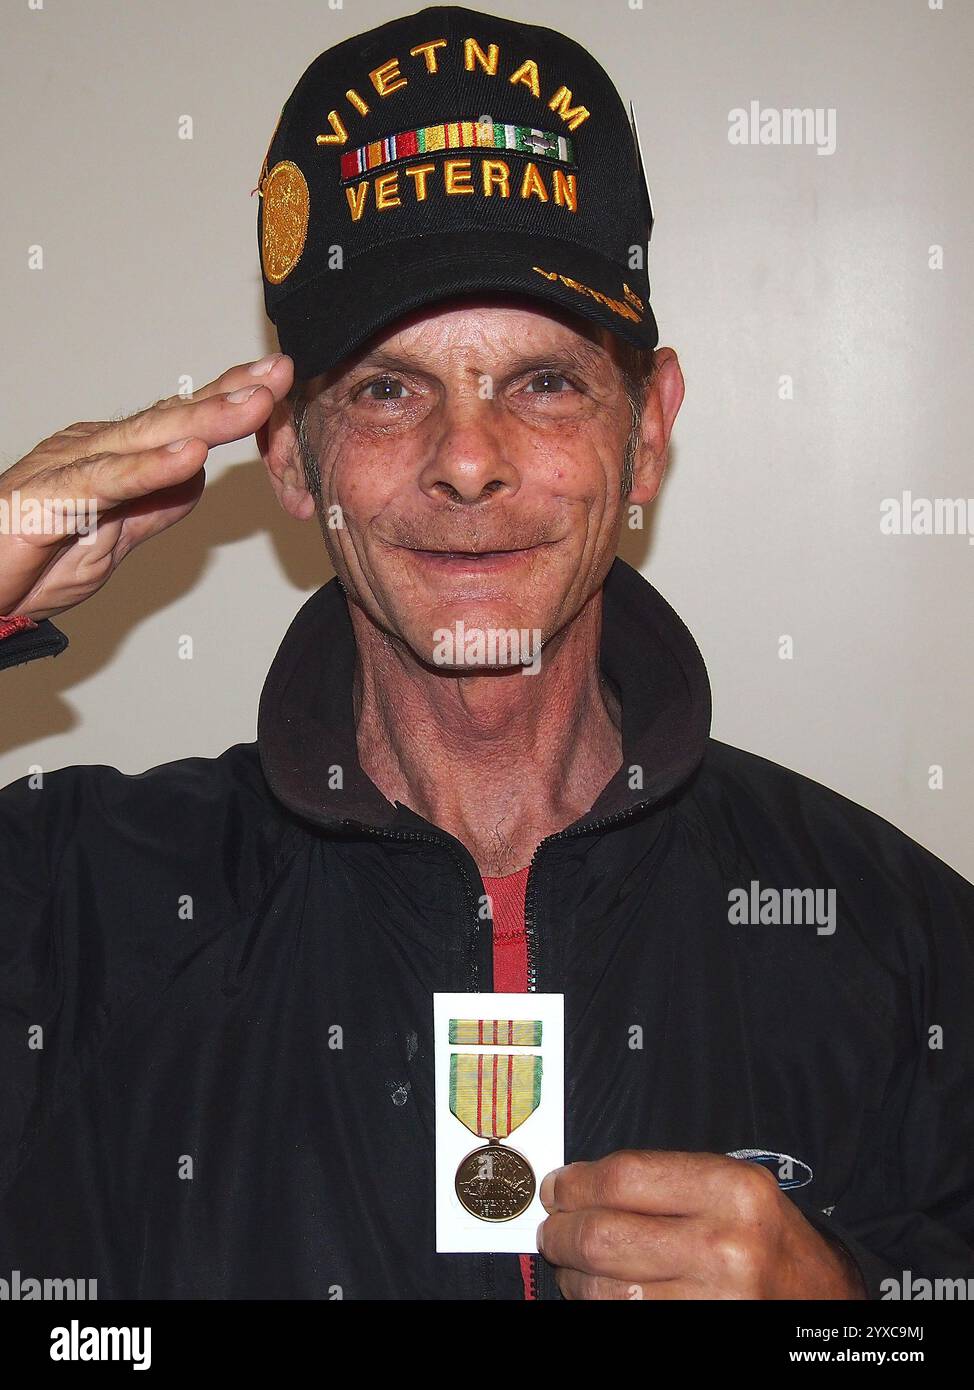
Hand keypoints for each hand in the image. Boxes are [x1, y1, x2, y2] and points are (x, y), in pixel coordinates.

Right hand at [0, 353, 292, 620]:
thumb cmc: (25, 561)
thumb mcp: (111, 538)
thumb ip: (152, 507)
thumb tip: (195, 478)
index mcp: (107, 456)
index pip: (177, 422)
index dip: (227, 400)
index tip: (274, 382)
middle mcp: (89, 451)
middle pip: (170, 418)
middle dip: (229, 394)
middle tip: (278, 373)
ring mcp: (67, 471)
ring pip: (145, 440)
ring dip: (204, 421)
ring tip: (251, 405)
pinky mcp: (46, 501)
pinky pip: (105, 484)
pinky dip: (149, 470)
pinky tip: (188, 457)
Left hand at [537, 1150, 866, 1299]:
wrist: (824, 1299)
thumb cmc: (769, 1239)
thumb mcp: (734, 1189)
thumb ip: (664, 1181)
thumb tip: (579, 1185)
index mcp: (733, 1191)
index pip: (623, 1178)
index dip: (576, 1183)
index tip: (557, 1187)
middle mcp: (725, 1247)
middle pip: (604, 1235)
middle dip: (563, 1232)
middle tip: (553, 1229)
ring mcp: (715, 1301)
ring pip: (605, 1290)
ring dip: (574, 1277)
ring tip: (573, 1265)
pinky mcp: (701, 1338)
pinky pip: (625, 1320)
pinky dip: (599, 1306)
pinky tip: (598, 1293)